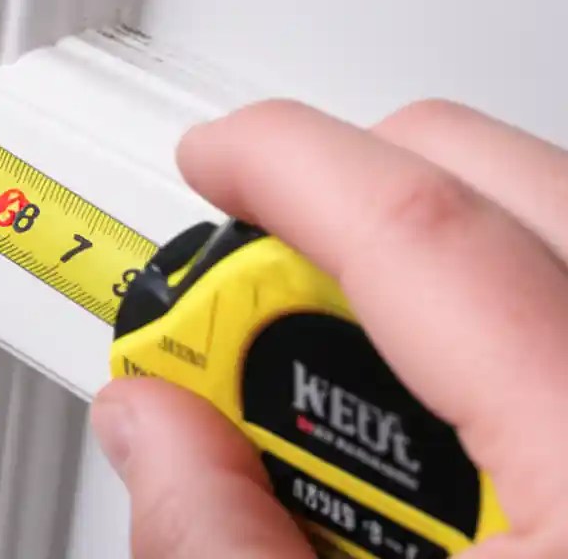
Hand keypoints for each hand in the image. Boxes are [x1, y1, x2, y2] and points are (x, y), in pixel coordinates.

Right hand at [91, 99, 567, 556]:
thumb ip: (216, 541)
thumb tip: (151, 423)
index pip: (425, 232)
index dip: (285, 167)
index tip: (212, 159)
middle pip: (515, 187)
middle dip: (361, 189)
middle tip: (260, 279)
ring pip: (557, 225)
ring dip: (436, 250)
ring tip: (343, 358)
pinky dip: (505, 294)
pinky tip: (449, 390)